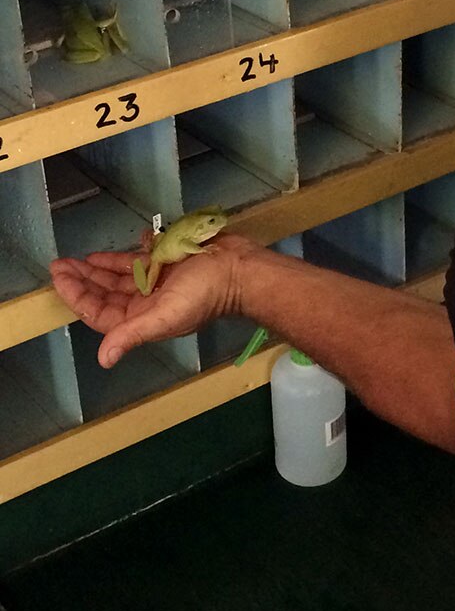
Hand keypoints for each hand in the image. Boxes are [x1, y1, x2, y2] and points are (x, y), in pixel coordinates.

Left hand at [50, 234, 257, 368]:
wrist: (239, 269)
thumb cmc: (204, 293)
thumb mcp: (165, 315)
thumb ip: (133, 334)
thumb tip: (103, 360)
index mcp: (143, 318)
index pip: (99, 311)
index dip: (77, 295)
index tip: (59, 275)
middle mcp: (146, 303)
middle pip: (106, 293)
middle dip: (82, 280)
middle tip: (61, 263)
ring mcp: (157, 283)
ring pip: (119, 277)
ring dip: (99, 268)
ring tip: (80, 258)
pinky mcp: (168, 264)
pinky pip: (141, 260)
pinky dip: (125, 256)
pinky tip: (111, 250)